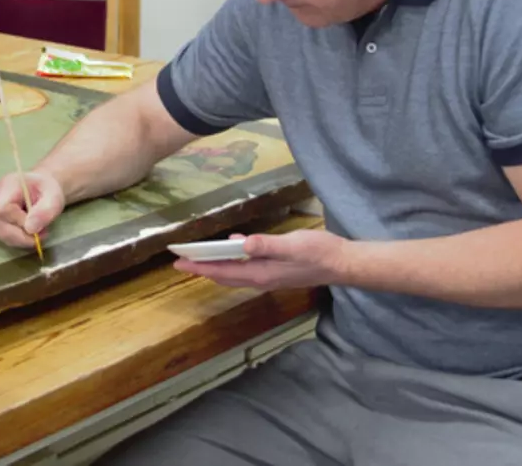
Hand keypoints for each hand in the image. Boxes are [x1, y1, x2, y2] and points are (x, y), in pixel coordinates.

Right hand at [0, 171, 65, 248]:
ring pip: (0, 233)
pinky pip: (1, 235)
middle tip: (43, 234)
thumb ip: (45, 211)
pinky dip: (17, 239)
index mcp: (8, 184)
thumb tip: (30, 229)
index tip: (38, 228)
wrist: (40, 187)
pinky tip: (28, 232)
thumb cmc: (47, 190)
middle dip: (22, 236)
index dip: (18, 223)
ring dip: (21, 239)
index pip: (2, 209)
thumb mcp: (54, 197)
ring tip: (38, 232)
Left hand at [174, 230, 350, 290]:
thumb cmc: (320, 252)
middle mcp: (262, 278)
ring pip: (234, 273)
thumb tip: (242, 244)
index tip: (179, 262)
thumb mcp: (293, 245)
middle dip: (202, 269)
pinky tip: (234, 246)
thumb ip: (268, 245)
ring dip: (216, 266)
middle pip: (224, 275)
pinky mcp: (277, 270)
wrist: (343, 264)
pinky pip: (247, 267)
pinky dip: (234, 260)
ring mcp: (270, 276)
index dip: (199, 267)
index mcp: (261, 272)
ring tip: (200, 257)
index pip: (222, 271)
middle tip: (181, 261)